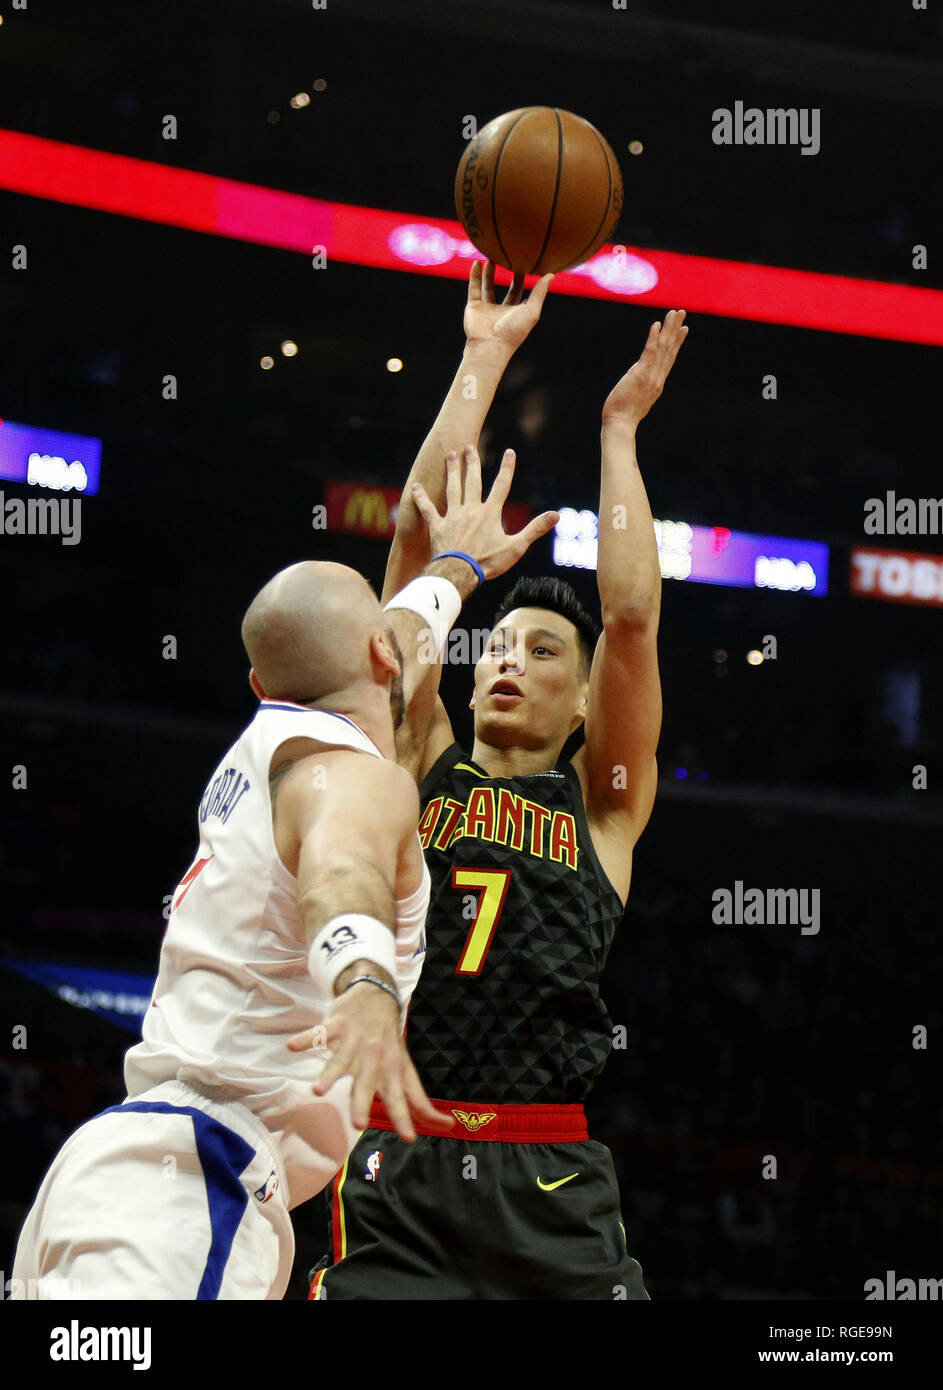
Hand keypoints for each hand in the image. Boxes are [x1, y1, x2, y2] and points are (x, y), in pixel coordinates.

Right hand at [287, 982, 453, 1142]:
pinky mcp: (336, 1025)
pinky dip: (306, 1039)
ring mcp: (354, 1040)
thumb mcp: (406, 1069)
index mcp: (391, 1069)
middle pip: (367, 1084)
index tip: (409, 1138)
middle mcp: (373, 1057)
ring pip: (340, 1060)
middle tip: (358, 1123)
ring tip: (318, 1090)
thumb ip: (420, 1101)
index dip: (405, 1117)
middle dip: (362, 1102)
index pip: (399, 1098)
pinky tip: (293, 1047)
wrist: (377, 994)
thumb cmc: (389, 1042)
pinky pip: (319, 1033)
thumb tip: (448, 1125)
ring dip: (329, 1074)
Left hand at [411, 445, 558, 581]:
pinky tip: (415, 486)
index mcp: (490, 513)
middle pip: (472, 481)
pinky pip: (427, 508)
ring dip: (452, 471)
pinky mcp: (437, 526)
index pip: (501, 485)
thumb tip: (555, 516)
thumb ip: (535, 529)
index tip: (509, 451)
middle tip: (469, 446)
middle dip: (472, 463)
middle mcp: (471, 509)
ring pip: (452, 488)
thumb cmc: (488, 562)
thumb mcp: (516, 547)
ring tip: (450, 455)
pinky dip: (421, 497)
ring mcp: (452, 516)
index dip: (507, 468)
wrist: (459, 572)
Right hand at [463, 260, 553, 353]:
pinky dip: (475, 275)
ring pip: (487, 286)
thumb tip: (551, 275)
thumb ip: (540, 292)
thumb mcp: (532, 310)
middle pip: (503, 288)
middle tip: (508, 256)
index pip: (518, 291)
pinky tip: (477, 262)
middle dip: (505, 273)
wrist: (490, 345)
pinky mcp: (473, 307)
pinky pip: (473, 288)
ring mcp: (486, 308)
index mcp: (515, 312)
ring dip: (489, 272)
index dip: (521, 277)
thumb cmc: (513, 331)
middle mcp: (501, 310)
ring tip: (491, 256)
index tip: (523, 262)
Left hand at [601, 310, 688, 427]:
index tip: (684, 329)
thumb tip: (639, 380)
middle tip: (682, 312)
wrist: (621, 424)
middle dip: (676, 329)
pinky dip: (653, 338)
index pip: (670, 358)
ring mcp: (650, 375)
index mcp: (657, 382)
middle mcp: (657, 377)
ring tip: (674, 313)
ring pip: (663, 348)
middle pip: (670, 349)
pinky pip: (649, 352)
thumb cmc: (624, 415)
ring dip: (668, 328)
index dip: (677, 342)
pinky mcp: (640, 374)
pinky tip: (656, 325)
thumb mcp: (638, 398)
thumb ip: (641, 386)